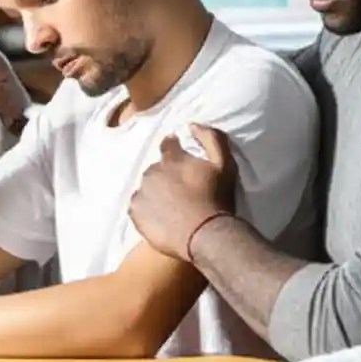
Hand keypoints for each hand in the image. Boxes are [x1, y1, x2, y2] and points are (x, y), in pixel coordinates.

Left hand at [128, 124, 237, 260]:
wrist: (206, 235)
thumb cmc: (218, 199)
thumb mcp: (225, 164)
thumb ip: (211, 138)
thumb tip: (192, 125)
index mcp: (172, 159)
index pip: (168, 145)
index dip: (175, 149)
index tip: (181, 161)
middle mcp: (152, 173)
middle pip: (156, 169)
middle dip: (166, 175)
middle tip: (181, 191)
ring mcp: (142, 194)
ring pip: (146, 187)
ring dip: (156, 192)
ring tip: (172, 207)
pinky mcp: (136, 214)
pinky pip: (138, 206)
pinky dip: (147, 209)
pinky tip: (162, 218)